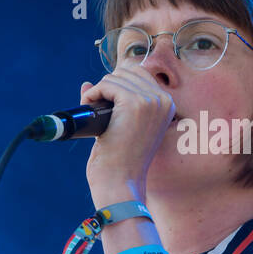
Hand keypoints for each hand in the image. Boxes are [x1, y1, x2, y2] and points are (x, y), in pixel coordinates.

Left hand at [79, 63, 175, 199]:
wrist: (120, 182)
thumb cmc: (120, 160)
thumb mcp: (122, 126)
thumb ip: (110, 103)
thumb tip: (86, 83)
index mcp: (166, 105)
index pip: (139, 73)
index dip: (117, 84)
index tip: (105, 103)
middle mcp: (162, 100)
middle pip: (126, 71)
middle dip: (106, 86)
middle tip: (96, 108)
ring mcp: (150, 101)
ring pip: (114, 77)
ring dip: (97, 92)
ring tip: (92, 111)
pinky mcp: (133, 104)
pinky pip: (106, 85)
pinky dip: (92, 95)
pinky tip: (89, 107)